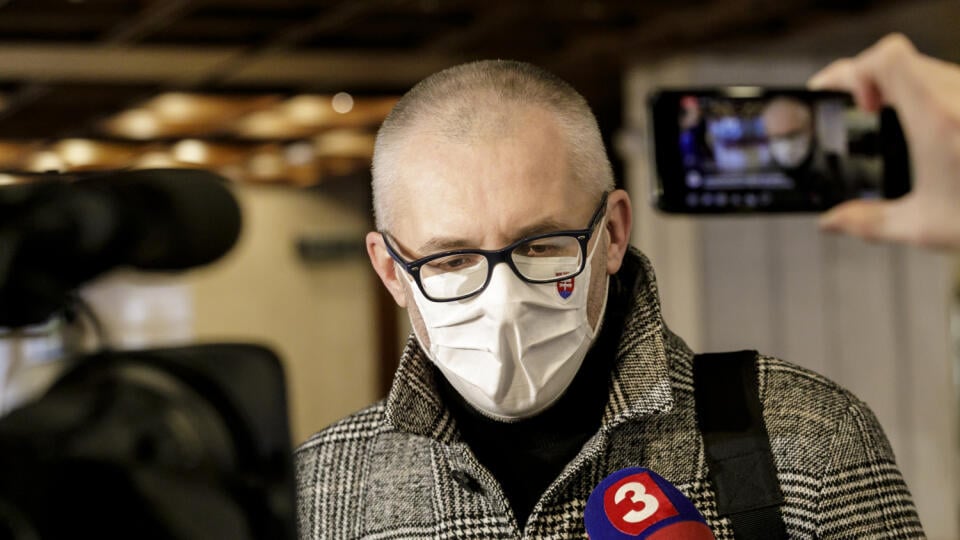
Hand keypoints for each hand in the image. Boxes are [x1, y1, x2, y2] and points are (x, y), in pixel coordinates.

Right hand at [808, 33, 959, 249]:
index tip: (854, 103)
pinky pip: (949, 86)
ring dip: (902, 89)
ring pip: (927, 70)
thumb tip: (831, 222)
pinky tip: (927, 132)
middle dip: (872, 82)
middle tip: (863, 112)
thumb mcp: (925, 226)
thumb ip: (868, 223)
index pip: (887, 59)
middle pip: (901, 60)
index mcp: (936, 120)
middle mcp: (958, 98)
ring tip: (890, 122)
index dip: (857, 71)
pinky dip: (928, 99)